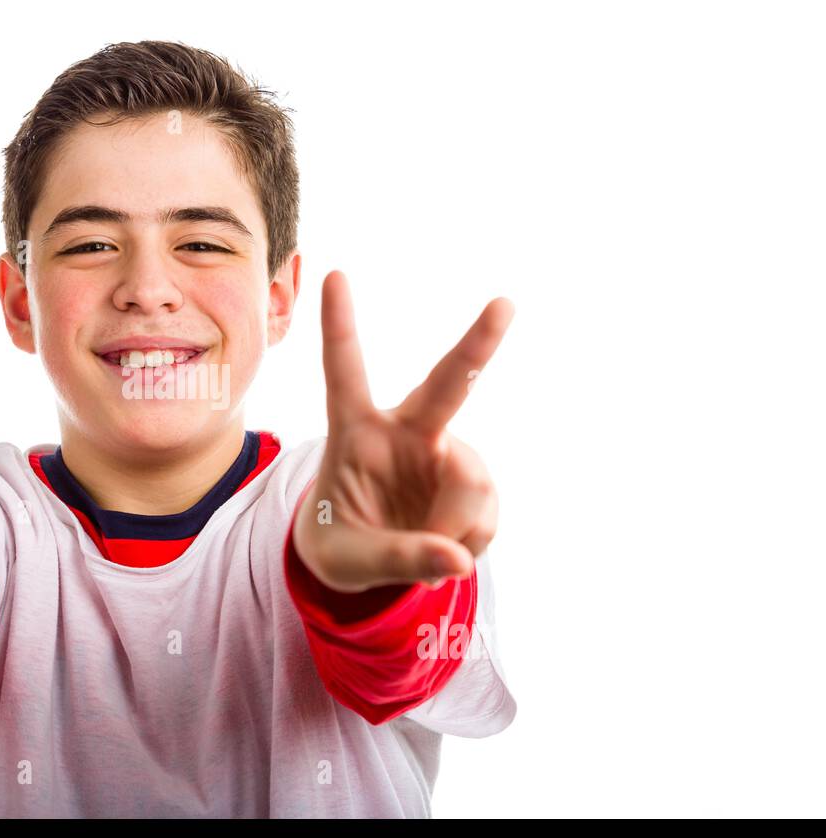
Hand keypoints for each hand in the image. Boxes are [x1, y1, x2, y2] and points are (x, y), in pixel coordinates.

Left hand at [291, 271, 513, 592]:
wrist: (364, 559)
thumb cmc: (339, 545)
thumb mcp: (349, 562)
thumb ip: (397, 559)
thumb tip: (456, 561)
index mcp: (353, 431)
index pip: (344, 372)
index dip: (339, 325)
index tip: (332, 275)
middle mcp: (405, 429)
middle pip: (445, 384)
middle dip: (477, 345)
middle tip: (504, 305)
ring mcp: (444, 450)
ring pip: (471, 485)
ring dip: (456, 529)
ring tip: (428, 552)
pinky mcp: (471, 477)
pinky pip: (486, 512)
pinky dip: (470, 540)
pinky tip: (449, 547)